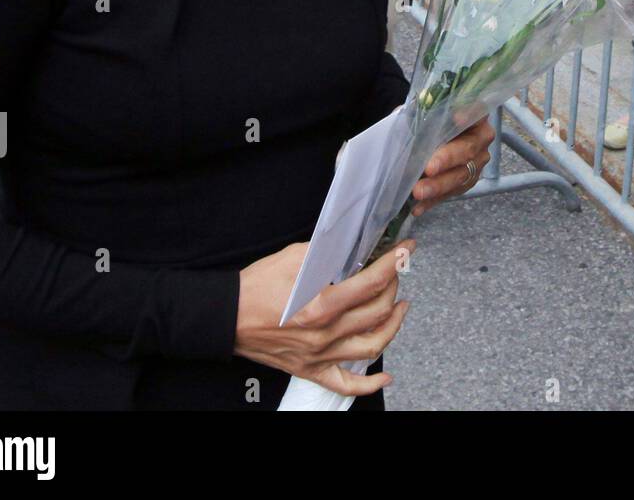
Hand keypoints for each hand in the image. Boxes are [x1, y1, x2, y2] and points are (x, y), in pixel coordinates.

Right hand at [235, 239, 414, 395]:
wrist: (227, 316)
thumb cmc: (257, 285)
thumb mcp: (294, 257)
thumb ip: (328, 253)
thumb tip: (355, 248)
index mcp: (321, 305)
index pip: (371, 284)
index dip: (394, 263)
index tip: (406, 249)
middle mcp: (324, 334)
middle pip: (376, 312)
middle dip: (393, 287)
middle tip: (395, 273)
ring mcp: (319, 356)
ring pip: (372, 346)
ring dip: (393, 325)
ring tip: (400, 308)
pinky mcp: (310, 369)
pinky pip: (345, 385)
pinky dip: (369, 385)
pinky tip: (385, 375)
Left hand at [410, 114, 494, 216]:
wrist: (430, 139)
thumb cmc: (427, 121)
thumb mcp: (423, 113)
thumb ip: (420, 115)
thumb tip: (405, 119)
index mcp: (474, 115)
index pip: (477, 110)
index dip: (469, 113)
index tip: (455, 118)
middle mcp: (481, 138)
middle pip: (468, 148)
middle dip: (447, 159)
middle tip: (429, 168)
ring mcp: (477, 162)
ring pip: (461, 175)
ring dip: (439, 185)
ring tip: (418, 192)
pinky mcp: (468, 182)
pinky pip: (452, 193)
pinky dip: (433, 200)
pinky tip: (418, 207)